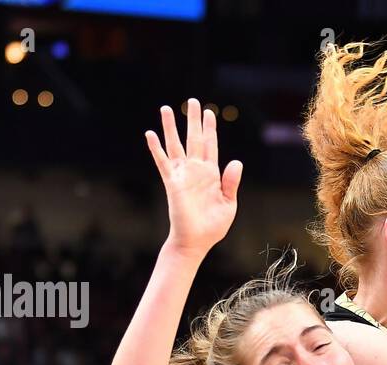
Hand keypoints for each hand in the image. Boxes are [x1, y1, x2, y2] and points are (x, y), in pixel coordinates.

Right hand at [146, 99, 242, 257]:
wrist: (196, 241)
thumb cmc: (213, 226)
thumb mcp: (228, 203)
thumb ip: (231, 182)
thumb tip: (236, 161)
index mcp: (212, 174)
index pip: (211, 146)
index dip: (210, 129)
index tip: (210, 113)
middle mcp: (196, 170)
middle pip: (194, 139)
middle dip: (194, 120)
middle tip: (193, 101)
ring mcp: (183, 175)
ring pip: (176, 145)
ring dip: (171, 127)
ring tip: (166, 108)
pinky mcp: (172, 182)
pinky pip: (162, 162)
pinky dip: (156, 148)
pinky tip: (150, 133)